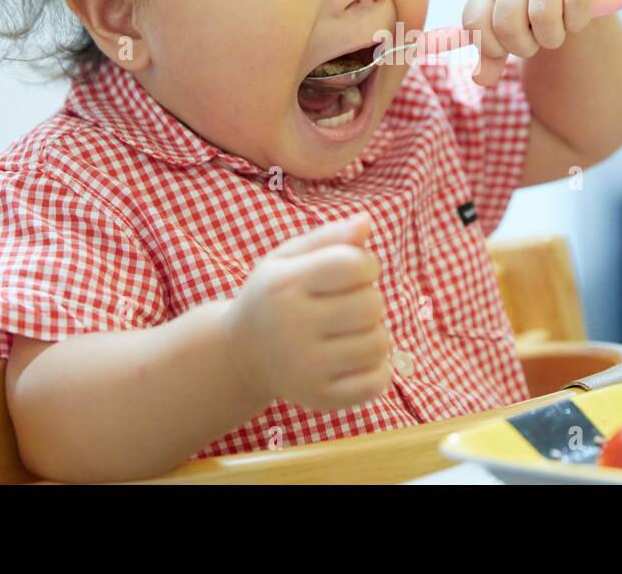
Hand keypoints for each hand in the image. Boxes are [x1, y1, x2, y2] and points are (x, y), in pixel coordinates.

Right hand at [226, 214, 391, 409]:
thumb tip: (367, 222)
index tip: (355, 271)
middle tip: (346, 305)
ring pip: (380, 344)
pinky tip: (354, 358)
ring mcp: (306, 368)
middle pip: (372, 305)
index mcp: (284, 285)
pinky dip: (377, 368)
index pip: (354, 265)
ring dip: (374, 333)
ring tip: (349, 331)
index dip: (367, 264)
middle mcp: (291, 328)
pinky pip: (378, 382)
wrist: (241, 355)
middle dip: (369, 299)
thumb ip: (330, 237)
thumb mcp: (289, 257)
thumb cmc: (276, 296)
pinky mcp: (320, 398)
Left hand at [463, 0, 605, 85]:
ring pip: (543, 16)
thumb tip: (480, 78)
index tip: (503, 51)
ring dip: (550, 38)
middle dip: (522, 47)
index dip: (490, 48)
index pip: (475, 21)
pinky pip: (575, 3)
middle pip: (508, 23)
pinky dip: (576, 23)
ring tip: (552, 33)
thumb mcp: (505, 35)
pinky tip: (573, 21)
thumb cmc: (530, 17)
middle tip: (533, 43)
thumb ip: (490, 58)